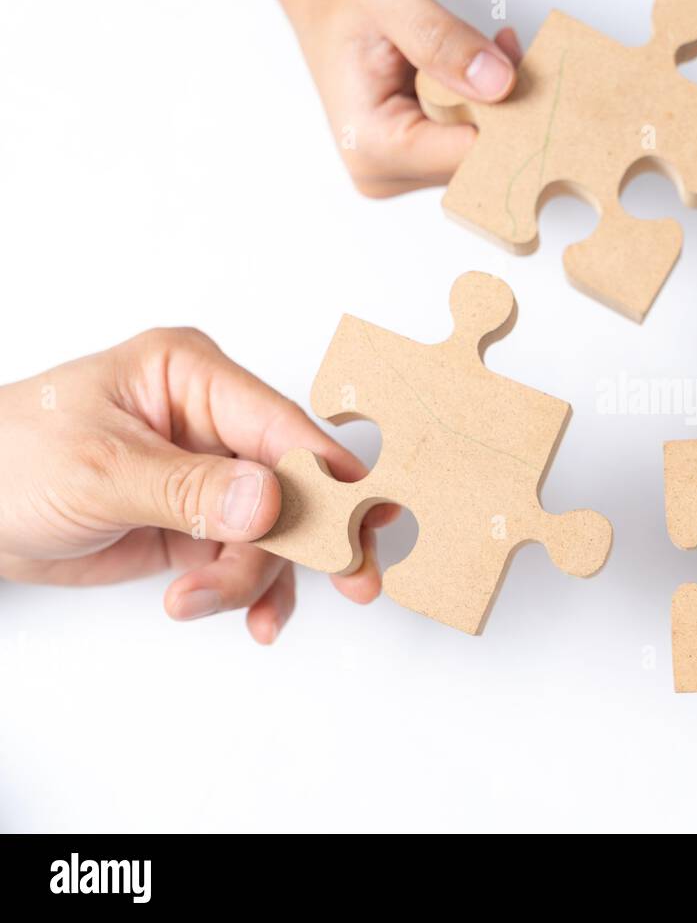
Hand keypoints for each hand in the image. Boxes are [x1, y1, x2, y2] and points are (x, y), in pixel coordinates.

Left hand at [0, 328, 390, 643]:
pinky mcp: (199, 522)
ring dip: (255, 575)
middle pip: (294, 481)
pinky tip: (252, 619)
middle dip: (315, 536)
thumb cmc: (11, 459)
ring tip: (204, 601)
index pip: (280, 424)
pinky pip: (248, 559)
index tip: (361, 520)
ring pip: (274, 532)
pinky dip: (251, 592)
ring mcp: (210, 475)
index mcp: (192, 377)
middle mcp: (213, 421)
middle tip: (354, 581)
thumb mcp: (100, 470)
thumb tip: (269, 501)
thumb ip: (189, 488)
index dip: (328, 473)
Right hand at [256, 0, 521, 196]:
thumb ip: (442, 42)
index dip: (508, 127)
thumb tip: (497, 83)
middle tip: (509, 51)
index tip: (530, 84)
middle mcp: (385, 169)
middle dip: (506, 111)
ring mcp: (403, 166)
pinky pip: (473, 137)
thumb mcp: (392, 0)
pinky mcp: (420, 153)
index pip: (464, 161)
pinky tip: (482, 63)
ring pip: (481, 150)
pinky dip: (488, 101)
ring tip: (492, 49)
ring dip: (500, 102)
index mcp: (371, 146)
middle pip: (477, 161)